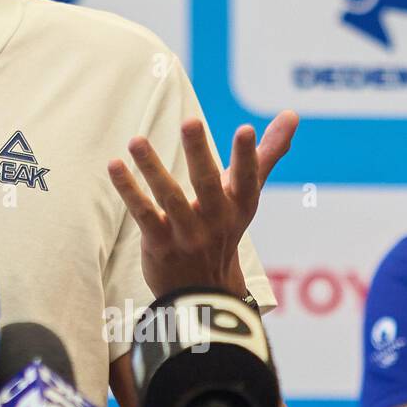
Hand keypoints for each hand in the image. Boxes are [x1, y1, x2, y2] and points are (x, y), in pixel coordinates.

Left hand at [106, 109, 297, 300]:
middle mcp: (216, 219)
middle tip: (190, 120)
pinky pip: (143, 214)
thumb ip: (267, 155)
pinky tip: (115, 165)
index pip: (247, 178)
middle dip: (199, 152)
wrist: (205, 292)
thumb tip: (292, 114)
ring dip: (152, 167)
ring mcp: (187, 234)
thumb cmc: (225, 227)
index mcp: (239, 205)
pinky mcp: (160, 244)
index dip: (247, 156)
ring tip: (136, 140)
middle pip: (207, 182)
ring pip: (169, 196)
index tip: (246, 129)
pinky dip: (128, 190)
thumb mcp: (247, 195)